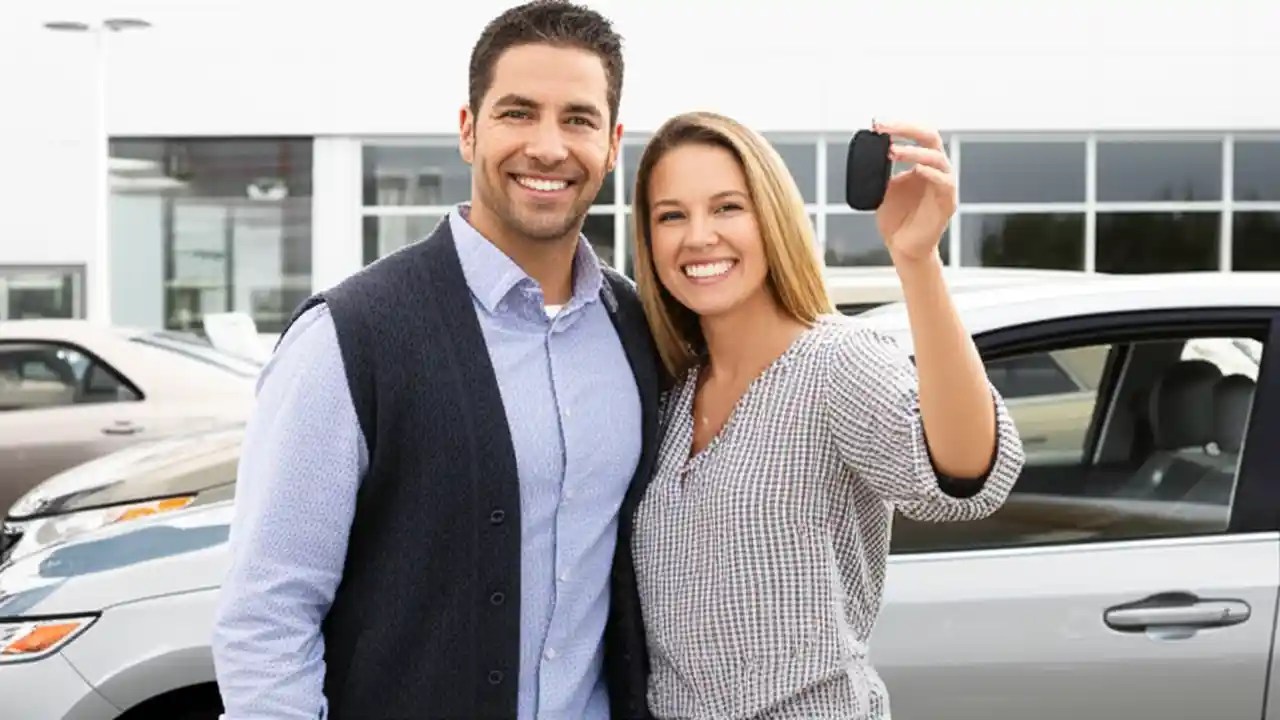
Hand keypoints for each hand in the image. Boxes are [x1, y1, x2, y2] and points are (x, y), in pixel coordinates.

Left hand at [873, 121, 956, 264]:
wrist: (903, 247)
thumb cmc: (896, 217)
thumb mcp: (883, 188)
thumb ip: (881, 170)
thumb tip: (869, 150)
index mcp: (923, 162)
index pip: (917, 135)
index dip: (899, 126)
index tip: (876, 123)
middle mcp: (937, 168)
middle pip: (930, 136)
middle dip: (906, 129)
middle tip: (883, 128)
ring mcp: (945, 184)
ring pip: (936, 158)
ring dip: (913, 152)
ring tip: (891, 151)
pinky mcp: (948, 202)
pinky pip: (944, 182)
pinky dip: (930, 173)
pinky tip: (916, 170)